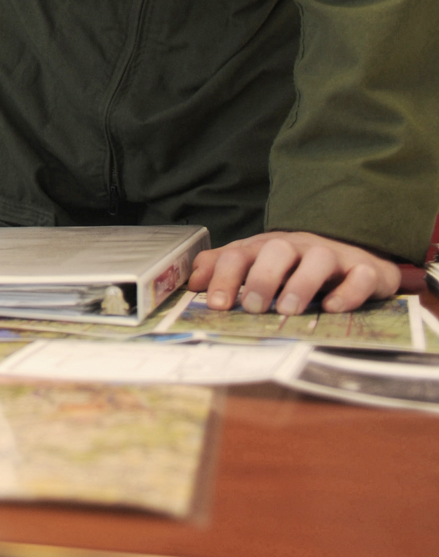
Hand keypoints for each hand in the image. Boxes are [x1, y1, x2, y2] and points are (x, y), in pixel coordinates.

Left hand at [189, 231, 400, 316]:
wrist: (353, 251)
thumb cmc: (295, 263)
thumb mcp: (256, 262)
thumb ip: (224, 269)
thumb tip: (192, 282)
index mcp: (267, 247)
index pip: (240, 253)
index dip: (225, 276)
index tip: (215, 304)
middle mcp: (299, 247)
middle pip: (277, 249)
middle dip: (262, 277)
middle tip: (252, 307)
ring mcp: (334, 256)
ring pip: (319, 259)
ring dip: (301, 283)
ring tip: (287, 309)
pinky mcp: (365, 270)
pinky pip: (361, 276)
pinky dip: (348, 292)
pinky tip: (332, 308)